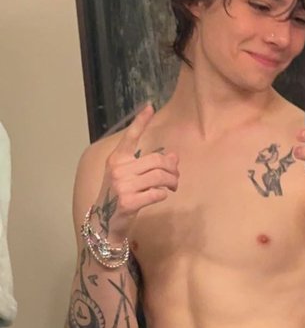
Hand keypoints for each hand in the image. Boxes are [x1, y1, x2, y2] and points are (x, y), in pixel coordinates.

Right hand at [91, 104, 179, 242]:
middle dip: (172, 169)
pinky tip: (161, 196)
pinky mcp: (128, 202)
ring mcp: (121, 186)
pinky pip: (157, 194)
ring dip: (171, 182)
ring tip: (173, 186)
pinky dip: (163, 195)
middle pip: (157, 161)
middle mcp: (117, 170)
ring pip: (159, 177)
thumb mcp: (131, 176)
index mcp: (116, 159)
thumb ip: (150, 165)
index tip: (150, 106)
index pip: (130, 137)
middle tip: (175, 177)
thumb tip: (174, 157)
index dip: (140, 121)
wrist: (105, 221)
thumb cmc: (120, 195)